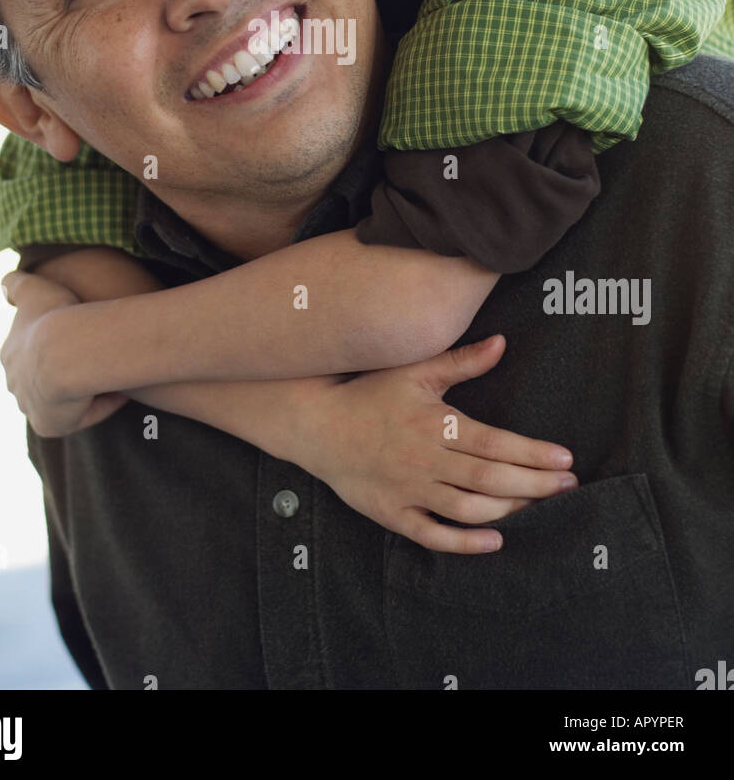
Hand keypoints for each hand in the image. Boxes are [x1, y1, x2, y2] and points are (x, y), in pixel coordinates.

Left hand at [0, 270, 127, 436]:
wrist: (68, 351)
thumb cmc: (54, 316)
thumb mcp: (32, 288)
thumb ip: (14, 283)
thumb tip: (4, 283)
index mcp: (11, 354)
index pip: (34, 353)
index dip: (60, 344)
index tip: (85, 333)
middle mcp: (15, 384)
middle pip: (44, 381)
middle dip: (68, 373)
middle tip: (100, 358)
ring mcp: (31, 408)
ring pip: (63, 401)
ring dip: (85, 391)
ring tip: (115, 376)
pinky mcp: (50, 426)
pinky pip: (79, 418)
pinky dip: (100, 406)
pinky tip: (119, 392)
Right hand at [299, 335, 577, 553]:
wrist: (317, 424)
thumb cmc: (370, 393)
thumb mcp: (415, 370)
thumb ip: (461, 361)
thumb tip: (502, 343)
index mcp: (434, 423)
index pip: (494, 442)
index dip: (532, 453)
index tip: (565, 459)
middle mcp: (425, 459)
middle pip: (488, 479)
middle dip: (534, 485)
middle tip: (569, 487)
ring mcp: (408, 489)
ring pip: (467, 508)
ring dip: (508, 511)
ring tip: (540, 508)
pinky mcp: (392, 513)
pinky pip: (431, 535)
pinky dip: (464, 542)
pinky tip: (495, 541)